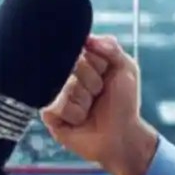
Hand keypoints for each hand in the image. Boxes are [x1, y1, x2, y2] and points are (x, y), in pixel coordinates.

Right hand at [41, 35, 157, 174]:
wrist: (122, 136)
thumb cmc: (123, 104)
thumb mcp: (126, 69)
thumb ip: (111, 47)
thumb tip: (88, 38)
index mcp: (80, 60)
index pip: (80, 46)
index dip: (98, 62)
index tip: (106, 73)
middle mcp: (64, 74)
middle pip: (73, 65)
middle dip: (94, 81)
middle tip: (99, 93)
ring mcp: (54, 93)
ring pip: (67, 87)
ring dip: (85, 100)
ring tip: (89, 109)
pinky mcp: (49, 113)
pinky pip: (58, 106)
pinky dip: (75, 114)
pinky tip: (79, 120)